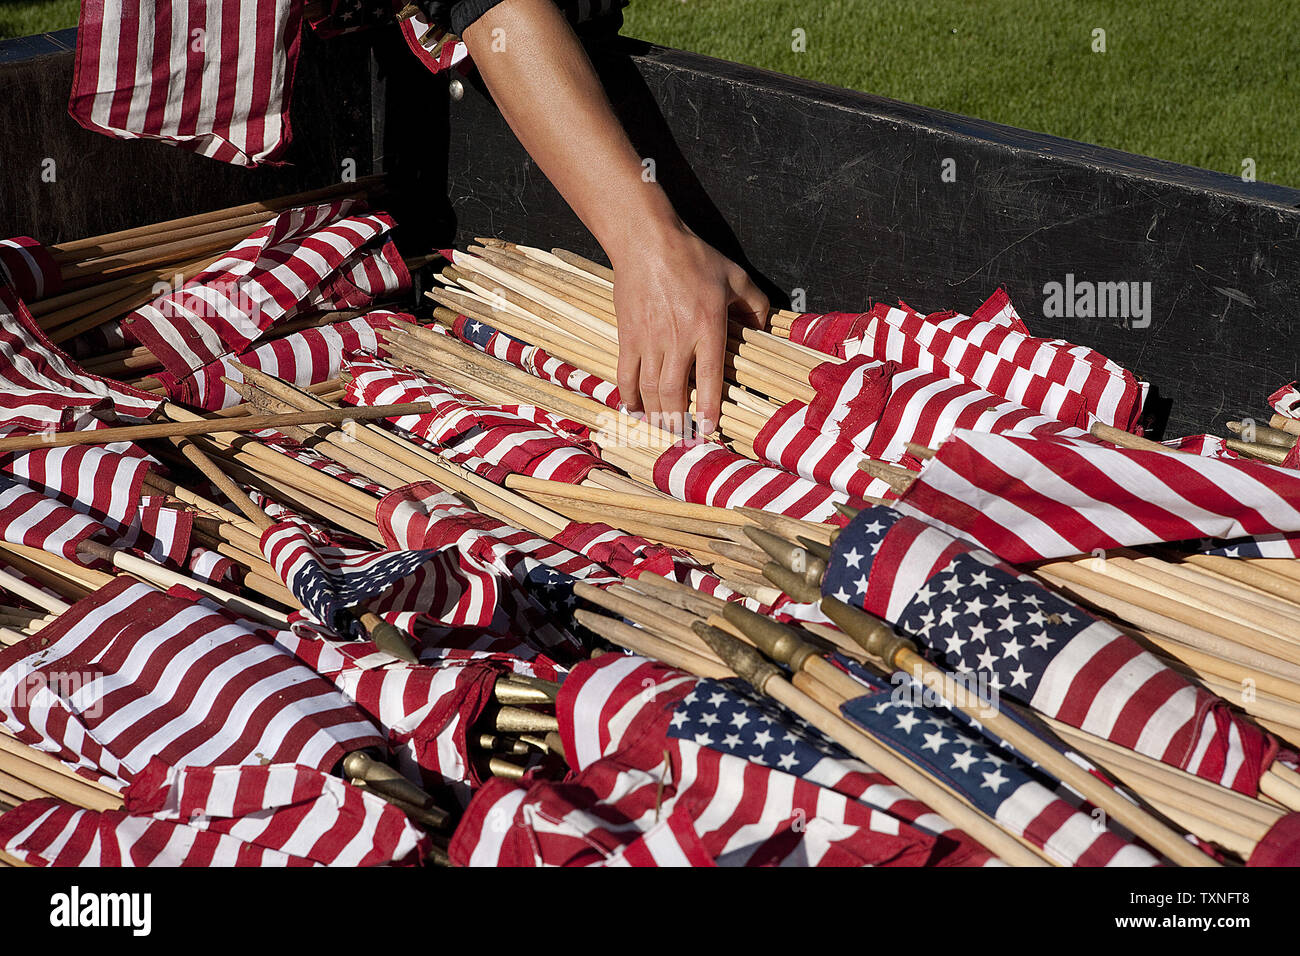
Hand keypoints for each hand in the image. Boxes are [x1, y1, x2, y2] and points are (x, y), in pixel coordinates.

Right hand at [611, 220, 767, 437]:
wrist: (646, 241)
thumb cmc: (692, 256)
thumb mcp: (735, 276)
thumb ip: (755, 304)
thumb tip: (765, 329)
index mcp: (706, 326)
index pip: (708, 378)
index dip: (708, 408)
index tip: (709, 430)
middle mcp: (677, 338)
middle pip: (674, 392)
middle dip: (678, 420)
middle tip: (684, 437)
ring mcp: (648, 339)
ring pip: (650, 388)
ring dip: (656, 414)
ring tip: (663, 429)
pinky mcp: (627, 335)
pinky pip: (625, 374)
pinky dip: (629, 396)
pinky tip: (634, 409)